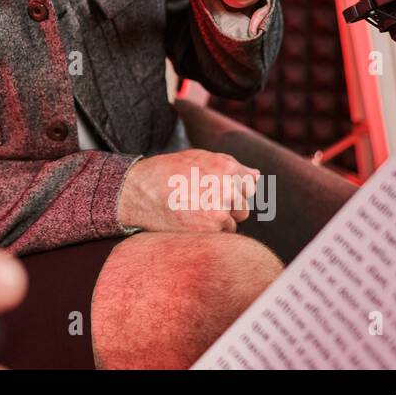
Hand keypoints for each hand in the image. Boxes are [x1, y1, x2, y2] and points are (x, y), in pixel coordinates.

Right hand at [117, 150, 259, 232]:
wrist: (139, 191)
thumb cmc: (167, 171)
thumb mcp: (199, 158)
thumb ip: (231, 166)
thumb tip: (257, 176)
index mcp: (227, 168)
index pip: (250, 185)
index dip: (233, 189)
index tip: (215, 189)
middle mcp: (227, 189)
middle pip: (243, 207)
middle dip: (228, 207)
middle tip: (200, 201)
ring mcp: (220, 211)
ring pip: (233, 223)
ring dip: (219, 221)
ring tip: (193, 211)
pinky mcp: (210, 231)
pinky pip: (220, 236)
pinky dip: (208, 233)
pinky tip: (189, 221)